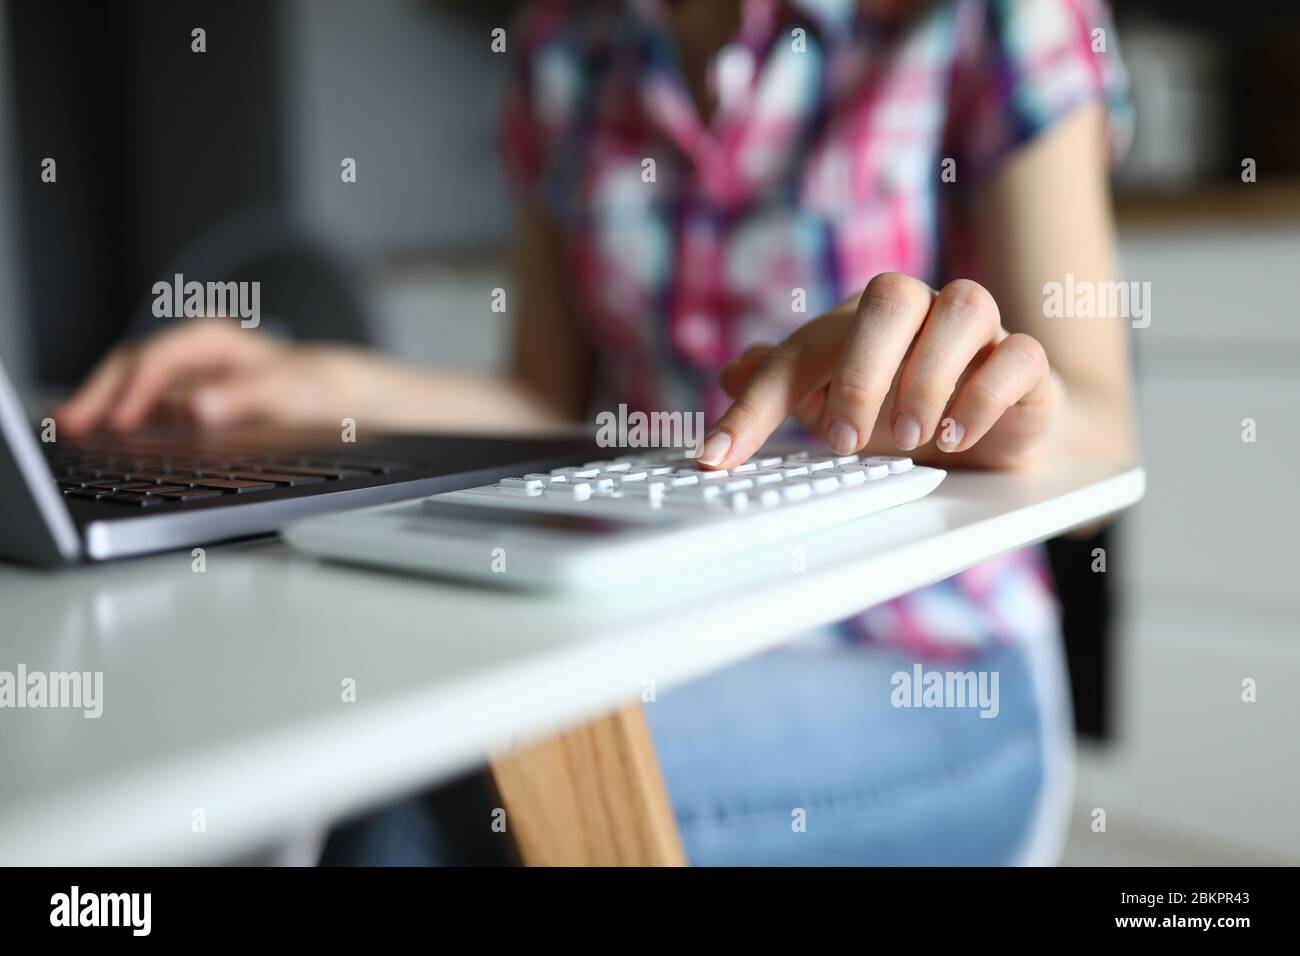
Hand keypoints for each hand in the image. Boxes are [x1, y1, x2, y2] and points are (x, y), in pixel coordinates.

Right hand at [54, 317, 378, 432]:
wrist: (335, 393)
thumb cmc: (314, 385)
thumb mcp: (289, 391)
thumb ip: (245, 396)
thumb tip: (199, 406)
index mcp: (211, 339)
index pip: (159, 360)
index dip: (135, 390)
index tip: (118, 420)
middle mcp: (191, 352)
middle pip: (132, 366)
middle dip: (99, 393)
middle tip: (69, 423)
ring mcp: (185, 376)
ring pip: (130, 385)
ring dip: (100, 405)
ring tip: (67, 428)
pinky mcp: (185, 400)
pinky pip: (142, 405)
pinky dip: (118, 417)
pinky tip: (96, 435)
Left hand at [703, 274, 1059, 470]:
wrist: (998, 424)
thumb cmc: (904, 406)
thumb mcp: (835, 404)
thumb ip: (784, 388)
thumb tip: (730, 371)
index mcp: (860, 323)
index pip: (800, 350)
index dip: (756, 404)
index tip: (718, 457)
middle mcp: (920, 312)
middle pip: (892, 296)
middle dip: (862, 370)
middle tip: (845, 441)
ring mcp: (978, 331)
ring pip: (966, 306)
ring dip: (929, 376)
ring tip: (910, 438)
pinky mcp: (1026, 362)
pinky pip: (1020, 354)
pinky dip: (986, 395)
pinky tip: (957, 436)